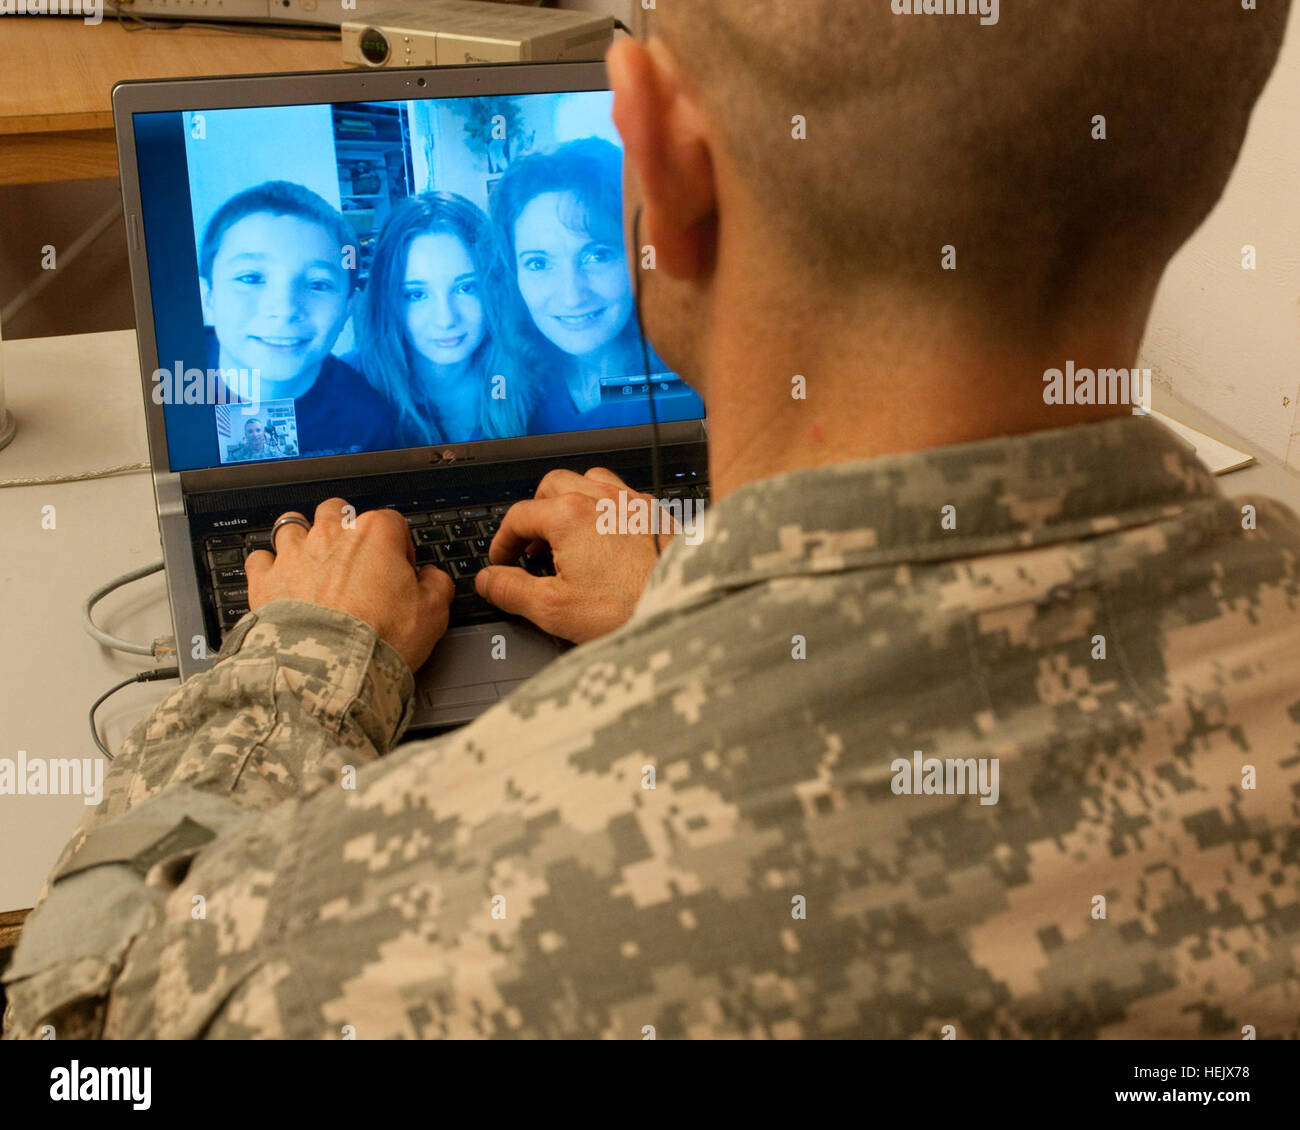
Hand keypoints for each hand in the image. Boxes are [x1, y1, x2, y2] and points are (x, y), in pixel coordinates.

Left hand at [244, 498, 454, 673]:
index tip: (400, 568)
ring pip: (292, 525)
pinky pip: (260, 558)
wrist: (329, 668)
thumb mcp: (433, 613)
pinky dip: (268, 567)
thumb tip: (431, 577)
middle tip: (353, 558)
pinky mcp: (266, 579)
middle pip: (337, 511)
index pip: (392, 521)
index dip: (399, 545)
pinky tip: (279, 581)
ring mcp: (294, 554)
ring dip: (302, 539)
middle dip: (345, 528)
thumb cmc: (379, 638)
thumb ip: (436, 584)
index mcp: (375, 535)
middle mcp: (331, 536)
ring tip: (311, 563)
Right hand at [475, 467, 673, 643]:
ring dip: (569, 500)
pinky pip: (621, 493)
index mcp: (568, 515)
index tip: (502, 561)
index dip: (502, 541)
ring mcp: (631, 500)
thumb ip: (511, 590)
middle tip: (531, 545)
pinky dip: (603, 506)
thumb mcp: (553, 609)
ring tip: (566, 533)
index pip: (518, 516)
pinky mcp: (656, 511)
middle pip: (551, 486)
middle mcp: (600, 497)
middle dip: (534, 513)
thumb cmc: (629, 609)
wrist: (687, 608)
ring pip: (588, 480)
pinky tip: (606, 535)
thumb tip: (488, 580)